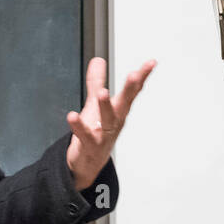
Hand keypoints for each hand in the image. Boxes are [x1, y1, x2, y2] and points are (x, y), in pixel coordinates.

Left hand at [66, 56, 155, 189]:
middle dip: (130, 90)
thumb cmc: (96, 131)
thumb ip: (95, 81)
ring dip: (106, 106)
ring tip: (103, 93)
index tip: (151, 62)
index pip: (132, 91)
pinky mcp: (90, 146)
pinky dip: (79, 126)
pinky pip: (85, 135)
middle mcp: (115, 122)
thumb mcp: (95, 104)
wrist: (88, 163)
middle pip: (125, 103)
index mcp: (119, 110)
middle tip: (135, 75)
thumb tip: (98, 60)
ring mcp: (104, 135)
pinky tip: (72, 116)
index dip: (142, 76)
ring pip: (108, 120)